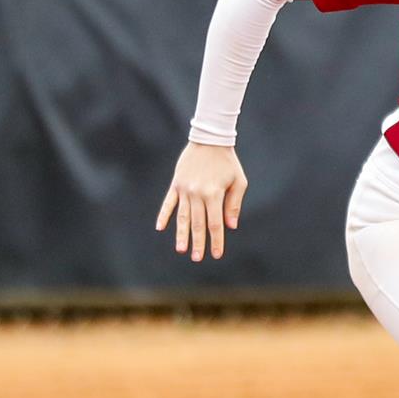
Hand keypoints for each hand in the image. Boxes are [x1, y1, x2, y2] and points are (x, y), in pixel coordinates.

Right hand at [154, 142, 246, 260]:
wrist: (209, 139)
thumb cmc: (227, 161)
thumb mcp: (238, 181)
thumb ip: (234, 204)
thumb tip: (230, 226)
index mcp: (214, 194)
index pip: (215, 223)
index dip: (216, 240)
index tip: (216, 254)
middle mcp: (197, 194)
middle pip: (197, 224)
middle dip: (198, 242)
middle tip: (197, 258)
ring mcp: (184, 189)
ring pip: (182, 217)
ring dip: (181, 234)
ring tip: (181, 249)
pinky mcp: (176, 184)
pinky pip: (168, 202)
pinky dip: (163, 215)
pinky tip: (160, 228)